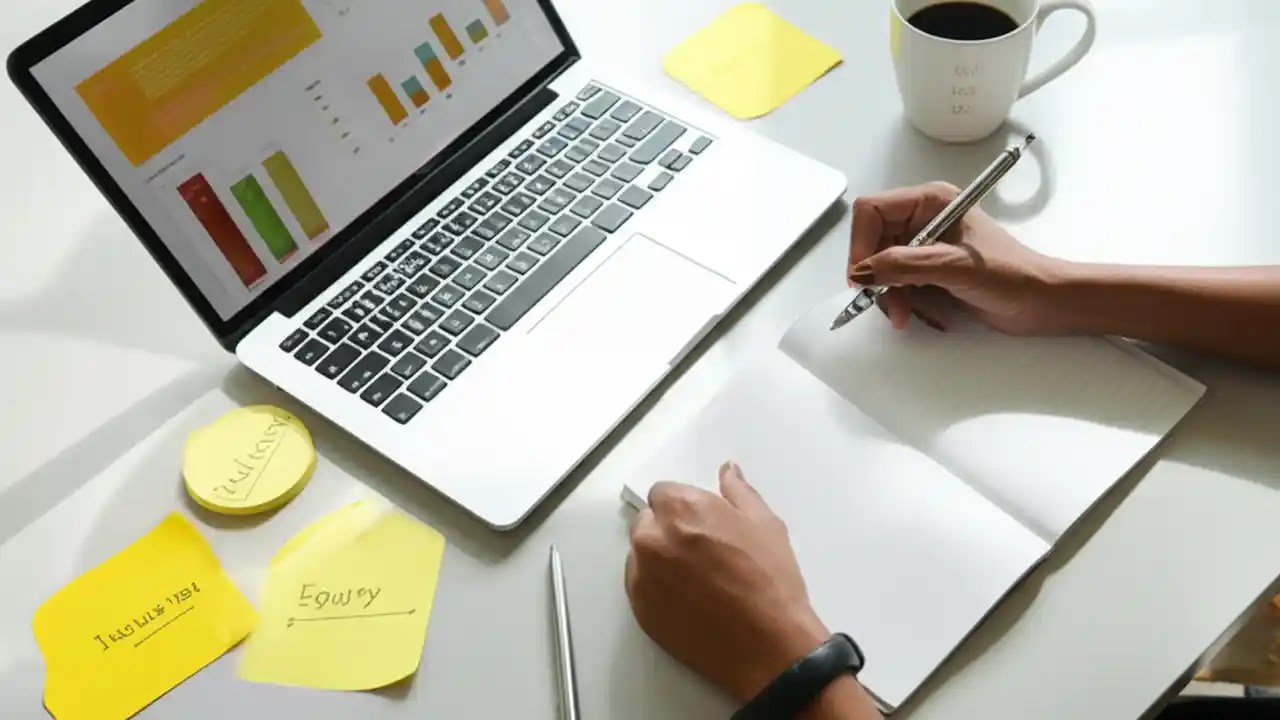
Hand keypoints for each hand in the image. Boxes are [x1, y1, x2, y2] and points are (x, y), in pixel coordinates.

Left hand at [625, 462, 828, 702]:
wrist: (768, 644)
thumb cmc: (770, 582)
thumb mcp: (764, 524)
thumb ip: (738, 492)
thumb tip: (728, 471)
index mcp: (681, 509)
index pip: (662, 494)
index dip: (682, 507)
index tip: (700, 524)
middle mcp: (653, 538)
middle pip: (647, 522)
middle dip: (666, 530)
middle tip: (700, 552)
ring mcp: (642, 576)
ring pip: (641, 555)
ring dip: (659, 559)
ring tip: (696, 580)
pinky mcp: (640, 609)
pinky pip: (640, 586)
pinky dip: (656, 587)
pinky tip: (688, 599)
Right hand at [847, 182, 1064, 334]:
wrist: (1042, 302)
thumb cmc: (1009, 275)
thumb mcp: (953, 267)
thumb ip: (904, 265)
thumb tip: (862, 272)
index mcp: (930, 201)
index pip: (872, 210)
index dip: (860, 243)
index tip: (862, 277)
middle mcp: (923, 218)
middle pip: (873, 241)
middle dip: (877, 275)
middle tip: (887, 303)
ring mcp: (925, 245)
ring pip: (882, 267)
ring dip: (890, 294)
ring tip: (907, 315)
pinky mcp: (929, 269)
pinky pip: (897, 283)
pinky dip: (903, 302)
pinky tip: (920, 314)